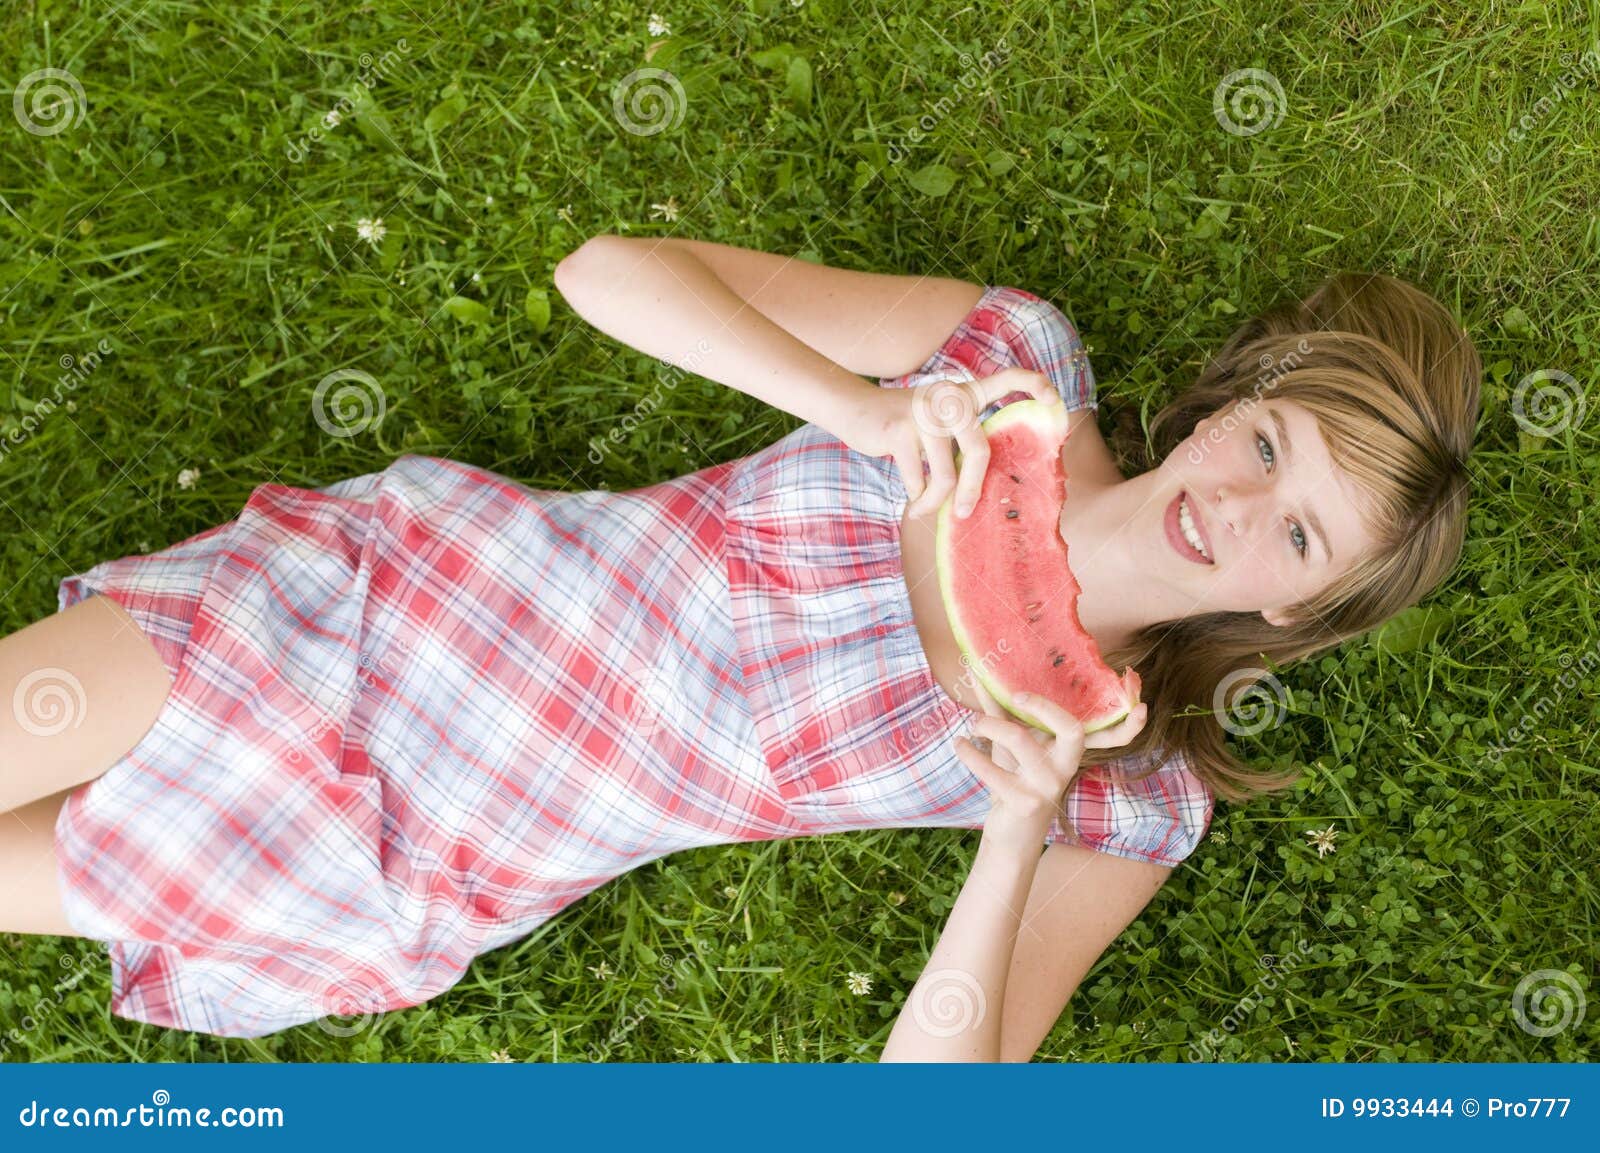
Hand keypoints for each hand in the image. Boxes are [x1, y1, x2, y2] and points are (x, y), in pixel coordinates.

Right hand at [839, 367, 1061, 517]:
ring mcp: (924, 412)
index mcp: (964, 393)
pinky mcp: (899, 430)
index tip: (1054, 401)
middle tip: (966, 513)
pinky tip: (912, 502)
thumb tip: (983, 489)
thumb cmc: (902, 427)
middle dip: (973, 490)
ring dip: (934, 502)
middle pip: (979, 452)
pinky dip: (917, 500)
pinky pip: (919, 482)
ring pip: (946, 476)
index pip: (1006, 379)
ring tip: (924, 508)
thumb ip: (960, 439)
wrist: (853, 409)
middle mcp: (949, 397)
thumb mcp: (936, 423)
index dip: (1034, 386)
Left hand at [954, 683, 1150, 834]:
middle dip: (1040, 705)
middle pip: (1070, 728)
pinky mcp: (1025, 804)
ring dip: (989, 724)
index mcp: (1068, 751)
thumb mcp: (1010, 744)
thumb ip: (998, 709)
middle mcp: (1065, 768)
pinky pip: (992, 768)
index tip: (1030, 690)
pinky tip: (960, 744)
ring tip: (973, 723)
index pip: (1083, 725)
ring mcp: (1047, 787)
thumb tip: (977, 671)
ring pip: (1020, 739)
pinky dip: (970, 752)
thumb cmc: (1015, 779)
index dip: (1078, 706)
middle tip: (1012, 695)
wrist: (1013, 834)